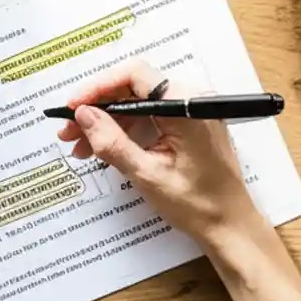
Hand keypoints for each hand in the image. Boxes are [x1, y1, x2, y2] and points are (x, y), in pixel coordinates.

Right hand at [56, 60, 265, 251]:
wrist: (231, 225)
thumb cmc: (199, 205)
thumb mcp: (147, 175)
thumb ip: (112, 142)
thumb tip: (84, 115)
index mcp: (186, 106)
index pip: (134, 75)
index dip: (98, 87)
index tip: (73, 107)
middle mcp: (191, 100)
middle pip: (134, 87)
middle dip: (98, 107)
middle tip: (69, 131)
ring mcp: (191, 112)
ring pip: (139, 103)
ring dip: (109, 121)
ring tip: (81, 146)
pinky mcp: (190, 125)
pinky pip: (152, 116)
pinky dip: (127, 129)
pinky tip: (105, 147)